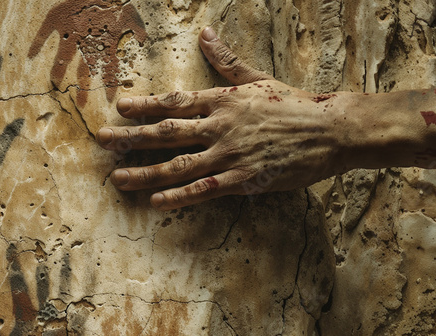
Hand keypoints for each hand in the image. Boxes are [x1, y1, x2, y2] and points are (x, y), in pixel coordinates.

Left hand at [98, 27, 349, 209]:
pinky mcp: (243, 179)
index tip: (119, 106)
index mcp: (222, 101)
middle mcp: (220, 126)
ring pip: (178, 165)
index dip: (144, 105)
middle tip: (103, 141)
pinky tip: (155, 202)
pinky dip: (179, 196)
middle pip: (165, 133)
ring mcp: (230, 154)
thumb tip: (205, 34)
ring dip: (144, 172)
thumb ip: (226, 61)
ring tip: (118, 178)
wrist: (333, 131)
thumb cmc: (295, 105)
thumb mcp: (258, 79)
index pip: (174, 102)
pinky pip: (204, 189)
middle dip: (130, 137)